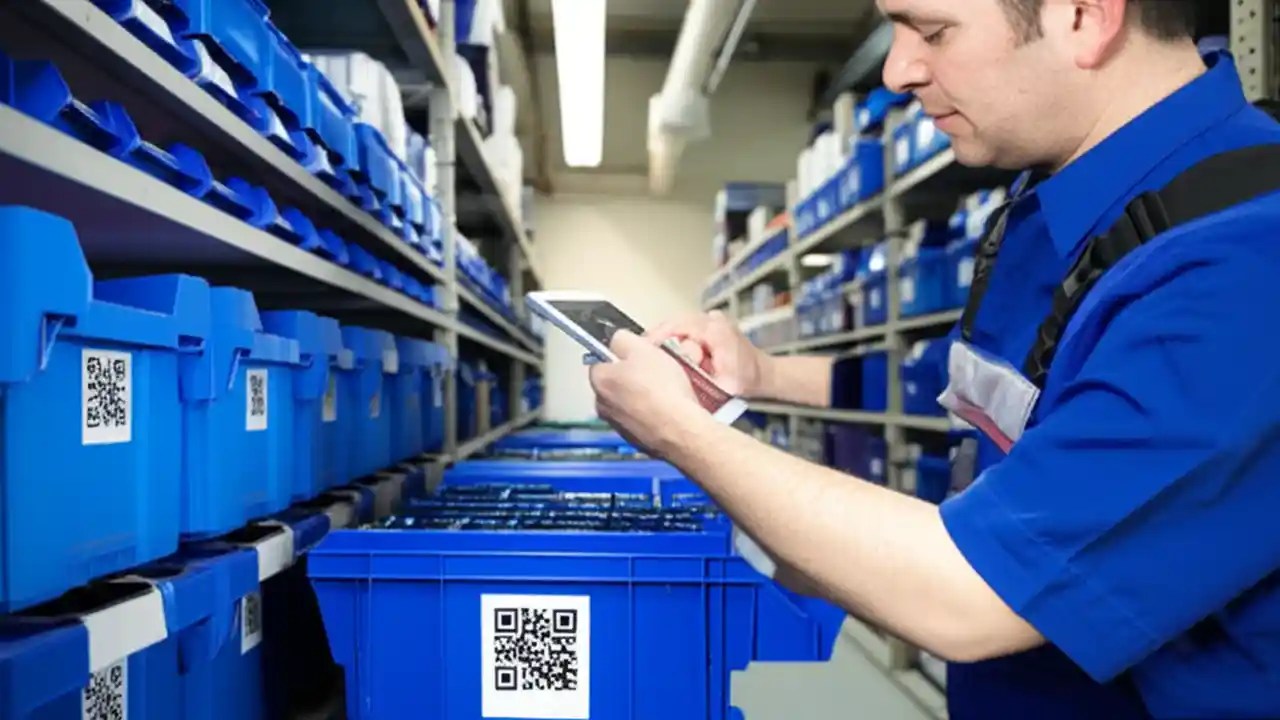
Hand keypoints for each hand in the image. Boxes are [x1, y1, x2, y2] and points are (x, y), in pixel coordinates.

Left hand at [589, 330, 709, 455]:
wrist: (681, 429)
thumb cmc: (662, 390)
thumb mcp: (641, 347)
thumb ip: (621, 338)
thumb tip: (616, 339)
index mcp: (599, 380)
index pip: (601, 359)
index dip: (622, 353)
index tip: (638, 354)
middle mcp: (602, 405)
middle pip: (615, 381)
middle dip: (633, 375)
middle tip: (656, 370)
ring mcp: (618, 425)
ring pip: (629, 401)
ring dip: (644, 395)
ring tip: (666, 390)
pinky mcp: (635, 439)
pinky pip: (642, 418)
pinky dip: (652, 413)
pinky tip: (669, 408)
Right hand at [647, 310, 769, 397]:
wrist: (763, 374)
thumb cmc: (744, 382)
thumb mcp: (723, 388)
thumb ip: (700, 381)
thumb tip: (674, 378)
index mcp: (715, 331)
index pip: (678, 326)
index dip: (657, 337)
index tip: (641, 350)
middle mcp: (712, 319)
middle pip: (673, 322)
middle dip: (654, 337)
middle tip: (636, 354)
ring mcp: (710, 318)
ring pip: (676, 323)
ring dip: (660, 337)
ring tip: (643, 354)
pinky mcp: (708, 322)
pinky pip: (683, 326)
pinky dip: (669, 336)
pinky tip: (659, 351)